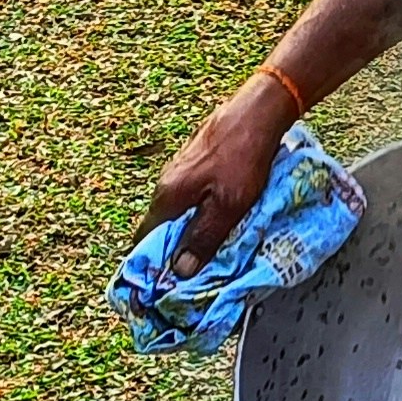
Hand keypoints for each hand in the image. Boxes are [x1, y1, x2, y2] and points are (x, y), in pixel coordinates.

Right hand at [140, 75, 297, 277]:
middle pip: (161, 229)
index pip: (144, 240)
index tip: (160, 287)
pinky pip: (190, 200)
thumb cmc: (243, 159)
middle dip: (172, 253)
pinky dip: (198, 216)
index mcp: (168, 197)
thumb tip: (181, 270)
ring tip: (206, 256)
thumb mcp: (228, 206)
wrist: (257, 112)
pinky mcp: (196, 165)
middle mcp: (167, 185)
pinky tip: (218, 224)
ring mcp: (180, 172)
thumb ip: (204, 237)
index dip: (150, 266)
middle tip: (190, 276)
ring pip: (177, 214)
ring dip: (188, 234)